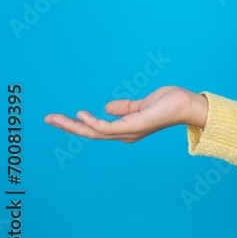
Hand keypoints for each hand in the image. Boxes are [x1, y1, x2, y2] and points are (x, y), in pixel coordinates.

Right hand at [44, 86, 208, 142]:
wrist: (188, 104)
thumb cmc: (170, 103)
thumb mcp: (142, 104)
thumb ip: (125, 107)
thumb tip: (106, 108)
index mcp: (126, 128)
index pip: (96, 129)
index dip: (77, 124)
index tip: (60, 117)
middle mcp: (125, 133)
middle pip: (90, 133)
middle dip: (67, 127)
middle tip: (48, 119)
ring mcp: (129, 132)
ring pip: (95, 132)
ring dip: (73, 126)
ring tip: (56, 118)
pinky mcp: (135, 127)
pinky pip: (109, 128)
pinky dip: (94, 123)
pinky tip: (82, 115)